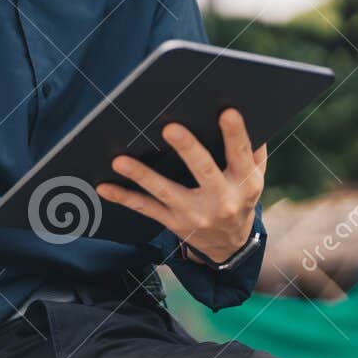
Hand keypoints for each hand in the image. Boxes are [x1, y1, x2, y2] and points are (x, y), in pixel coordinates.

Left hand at [97, 108, 265, 264]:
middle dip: (188, 150)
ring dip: (142, 175)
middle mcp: (221, 199)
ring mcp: (194, 213)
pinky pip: (145, 208)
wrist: (229, 244)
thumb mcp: (254, 179)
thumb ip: (252, 152)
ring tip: (120, 161)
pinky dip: (123, 197)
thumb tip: (248, 114)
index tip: (227, 112)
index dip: (235, 134)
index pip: (240, 155)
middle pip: (204, 171)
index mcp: (244, 183)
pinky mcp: (174, 222)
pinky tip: (104, 187)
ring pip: (165, 191)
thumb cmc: (239, 198)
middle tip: (171, 128)